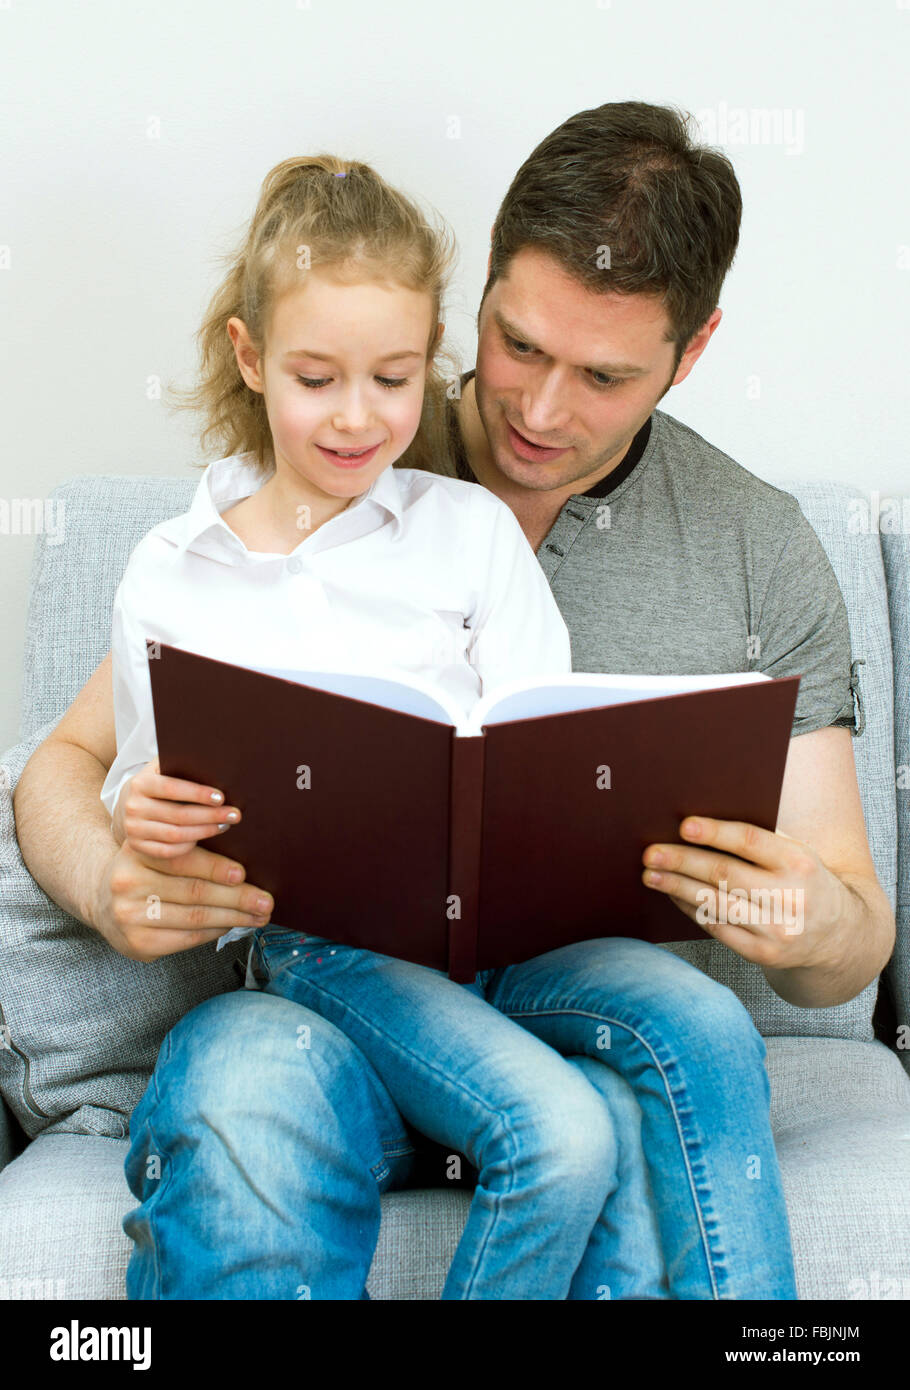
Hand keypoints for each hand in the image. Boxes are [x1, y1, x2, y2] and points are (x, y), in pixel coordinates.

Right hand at [95, 838, 272, 961]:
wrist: (104, 903)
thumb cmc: (146, 872)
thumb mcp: (156, 851)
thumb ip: (188, 848)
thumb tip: (242, 865)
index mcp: (136, 852)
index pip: (182, 860)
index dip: (214, 867)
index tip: (243, 873)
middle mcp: (128, 883)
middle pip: (194, 891)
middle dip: (237, 897)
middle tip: (266, 901)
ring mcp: (130, 916)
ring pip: (196, 917)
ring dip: (234, 918)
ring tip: (260, 915)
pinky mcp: (138, 943)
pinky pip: (188, 937)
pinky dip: (216, 931)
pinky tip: (234, 925)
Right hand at [116, 756, 241, 857]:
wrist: (130, 803)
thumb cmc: (159, 782)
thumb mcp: (164, 768)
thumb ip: (182, 763)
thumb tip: (214, 762)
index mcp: (141, 783)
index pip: (171, 788)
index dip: (198, 793)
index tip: (221, 797)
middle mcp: (133, 806)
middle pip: (178, 815)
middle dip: (210, 815)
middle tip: (234, 814)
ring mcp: (133, 828)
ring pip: (175, 834)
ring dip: (205, 831)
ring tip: (225, 825)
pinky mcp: (137, 846)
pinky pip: (167, 851)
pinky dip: (188, 845)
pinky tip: (204, 837)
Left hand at [641, 816, 849, 970]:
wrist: (840, 936)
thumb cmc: (805, 882)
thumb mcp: (799, 855)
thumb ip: (762, 841)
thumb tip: (699, 827)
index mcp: (799, 862)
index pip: (751, 842)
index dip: (716, 833)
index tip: (684, 826)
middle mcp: (790, 897)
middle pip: (725, 874)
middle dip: (682, 861)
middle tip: (651, 853)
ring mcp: (777, 929)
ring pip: (716, 903)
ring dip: (677, 887)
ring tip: (651, 875)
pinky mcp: (764, 954)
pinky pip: (718, 928)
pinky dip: (691, 910)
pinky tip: (673, 897)